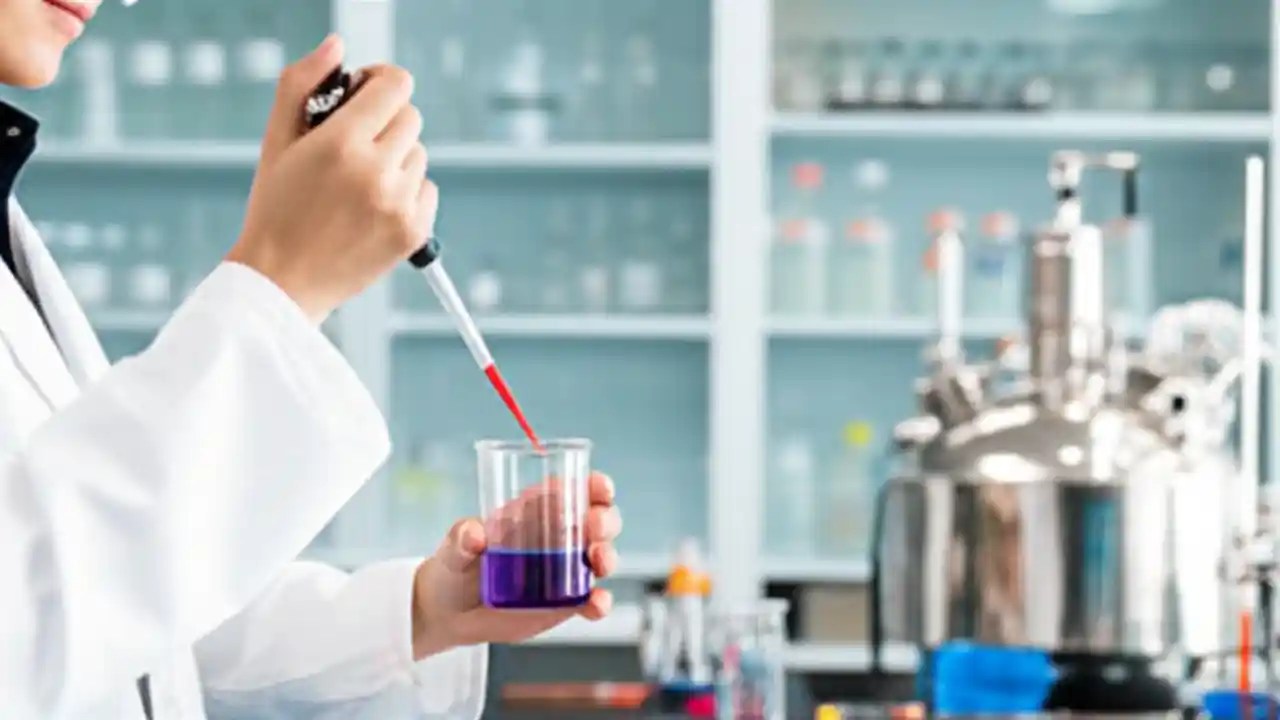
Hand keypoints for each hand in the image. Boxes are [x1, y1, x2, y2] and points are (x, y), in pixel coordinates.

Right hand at [227, 34, 434, 323]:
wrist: (283, 282)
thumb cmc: (276, 207)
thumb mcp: (277, 140)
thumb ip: (301, 84)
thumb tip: (337, 47)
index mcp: (341, 143)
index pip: (395, 85)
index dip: (381, 81)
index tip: (364, 93)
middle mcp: (377, 173)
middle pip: (411, 118)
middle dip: (385, 123)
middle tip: (354, 144)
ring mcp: (399, 205)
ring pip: (419, 155)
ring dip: (395, 159)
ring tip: (358, 184)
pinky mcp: (414, 232)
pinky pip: (428, 190)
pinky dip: (407, 192)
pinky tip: (373, 207)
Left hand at [410, 472, 622, 659]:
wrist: (449, 614)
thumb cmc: (454, 568)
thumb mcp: (453, 548)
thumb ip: (461, 537)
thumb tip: (474, 533)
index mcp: (535, 511)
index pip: (573, 490)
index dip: (593, 486)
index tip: (601, 489)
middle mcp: (557, 538)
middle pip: (598, 520)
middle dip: (606, 520)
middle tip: (593, 528)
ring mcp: (565, 570)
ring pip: (602, 556)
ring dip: (608, 556)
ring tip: (598, 562)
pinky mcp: (565, 602)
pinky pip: (592, 600)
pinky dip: (601, 602)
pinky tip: (595, 604)